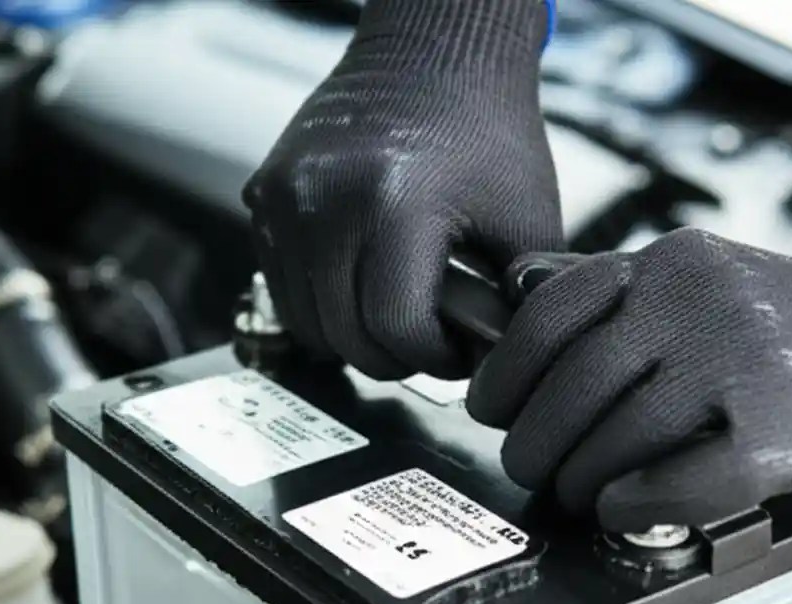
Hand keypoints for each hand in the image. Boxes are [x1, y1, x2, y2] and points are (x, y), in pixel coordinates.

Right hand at [243, 0, 561, 379]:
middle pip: (344, 336)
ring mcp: (284, 197)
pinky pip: (282, 285)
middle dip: (394, 354)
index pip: (394, 330)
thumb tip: (507, 362)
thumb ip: (521, 298)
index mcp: (394, 202)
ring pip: (305, 322)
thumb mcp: (528, 217)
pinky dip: (321, 301)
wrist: (432, 52)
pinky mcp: (263, 194)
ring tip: (399, 312)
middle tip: (431, 339)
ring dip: (352, 335)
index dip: (434, 359)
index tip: (457, 349)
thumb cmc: (487, 128)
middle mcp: (325, 200)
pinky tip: (365, 282)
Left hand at [467, 212, 791, 530]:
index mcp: (676, 263)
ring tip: (583, 493)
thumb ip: (628, 291)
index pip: (551, 308)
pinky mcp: (784, 430)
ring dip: (582, 480)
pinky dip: (637, 504)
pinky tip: (627, 508)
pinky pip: (680, 480)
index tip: (491, 404)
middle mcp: (702, 301)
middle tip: (532, 466)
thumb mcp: (713, 276)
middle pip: (573, 383)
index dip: (505, 368)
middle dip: (535, 441)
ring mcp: (744, 363)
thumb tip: (522, 305)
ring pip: (617, 435)